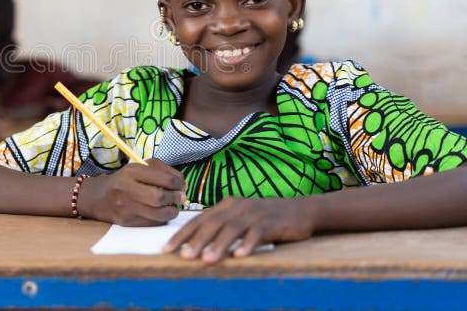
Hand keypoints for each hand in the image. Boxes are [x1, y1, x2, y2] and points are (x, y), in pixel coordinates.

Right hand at [77, 158, 186, 225]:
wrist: (99, 197)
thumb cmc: (125, 180)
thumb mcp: (139, 167)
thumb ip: (161, 170)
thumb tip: (182, 183)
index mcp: (131, 171)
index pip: (163, 178)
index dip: (178, 183)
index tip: (182, 185)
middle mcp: (126, 188)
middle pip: (160, 197)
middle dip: (176, 198)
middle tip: (181, 197)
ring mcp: (126, 207)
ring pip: (158, 214)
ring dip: (172, 211)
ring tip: (175, 207)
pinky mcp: (127, 222)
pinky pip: (152, 223)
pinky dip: (162, 219)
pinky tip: (163, 213)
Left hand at [163, 196, 319, 262]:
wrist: (300, 210)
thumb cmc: (265, 219)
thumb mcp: (239, 219)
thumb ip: (220, 227)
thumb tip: (194, 245)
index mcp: (225, 205)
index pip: (198, 220)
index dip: (182, 234)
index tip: (166, 249)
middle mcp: (236, 206)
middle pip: (211, 224)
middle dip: (196, 241)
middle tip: (182, 256)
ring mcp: (254, 213)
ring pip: (232, 229)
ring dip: (218, 245)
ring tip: (207, 260)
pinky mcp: (271, 222)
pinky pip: (257, 233)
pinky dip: (248, 244)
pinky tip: (240, 256)